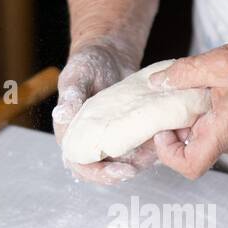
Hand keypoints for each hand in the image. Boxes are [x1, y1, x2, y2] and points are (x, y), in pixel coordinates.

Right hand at [52, 39, 154, 184]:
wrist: (110, 54)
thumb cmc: (88, 64)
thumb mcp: (77, 75)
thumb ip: (70, 95)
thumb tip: (62, 115)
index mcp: (73, 134)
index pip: (81, 164)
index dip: (99, 173)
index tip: (119, 170)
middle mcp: (92, 142)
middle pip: (105, 170)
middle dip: (123, 172)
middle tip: (139, 168)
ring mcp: (112, 139)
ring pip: (126, 162)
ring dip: (142, 162)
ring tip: (157, 153)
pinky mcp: (130, 133)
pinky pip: (141, 148)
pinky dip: (153, 148)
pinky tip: (165, 141)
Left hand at [148, 39, 227, 179]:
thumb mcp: (218, 62)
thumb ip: (183, 73)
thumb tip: (157, 83)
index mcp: (226, 130)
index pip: (190, 166)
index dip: (168, 154)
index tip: (163, 128)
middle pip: (189, 152)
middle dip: (173, 129)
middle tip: (169, 100)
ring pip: (199, 140)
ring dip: (186, 120)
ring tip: (188, 91)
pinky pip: (210, 131)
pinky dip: (199, 116)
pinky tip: (201, 93)